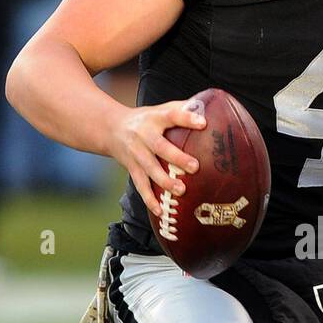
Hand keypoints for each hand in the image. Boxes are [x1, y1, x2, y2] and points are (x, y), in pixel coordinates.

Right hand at [107, 98, 205, 217]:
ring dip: (165, 181)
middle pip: (160, 147)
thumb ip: (183, 110)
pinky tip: (160, 211)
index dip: (186, 118)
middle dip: (177, 158)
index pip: (171, 115)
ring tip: (181, 191)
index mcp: (155, 118)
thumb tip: (210, 110)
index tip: (203, 123)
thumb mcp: (160, 110)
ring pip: (150, 168)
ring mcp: (136, 153)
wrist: (111, 128)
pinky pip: (141, 185)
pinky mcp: (132, 168)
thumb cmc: (147, 119)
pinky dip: (149, 200)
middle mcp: (143, 135)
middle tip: (195, 167)